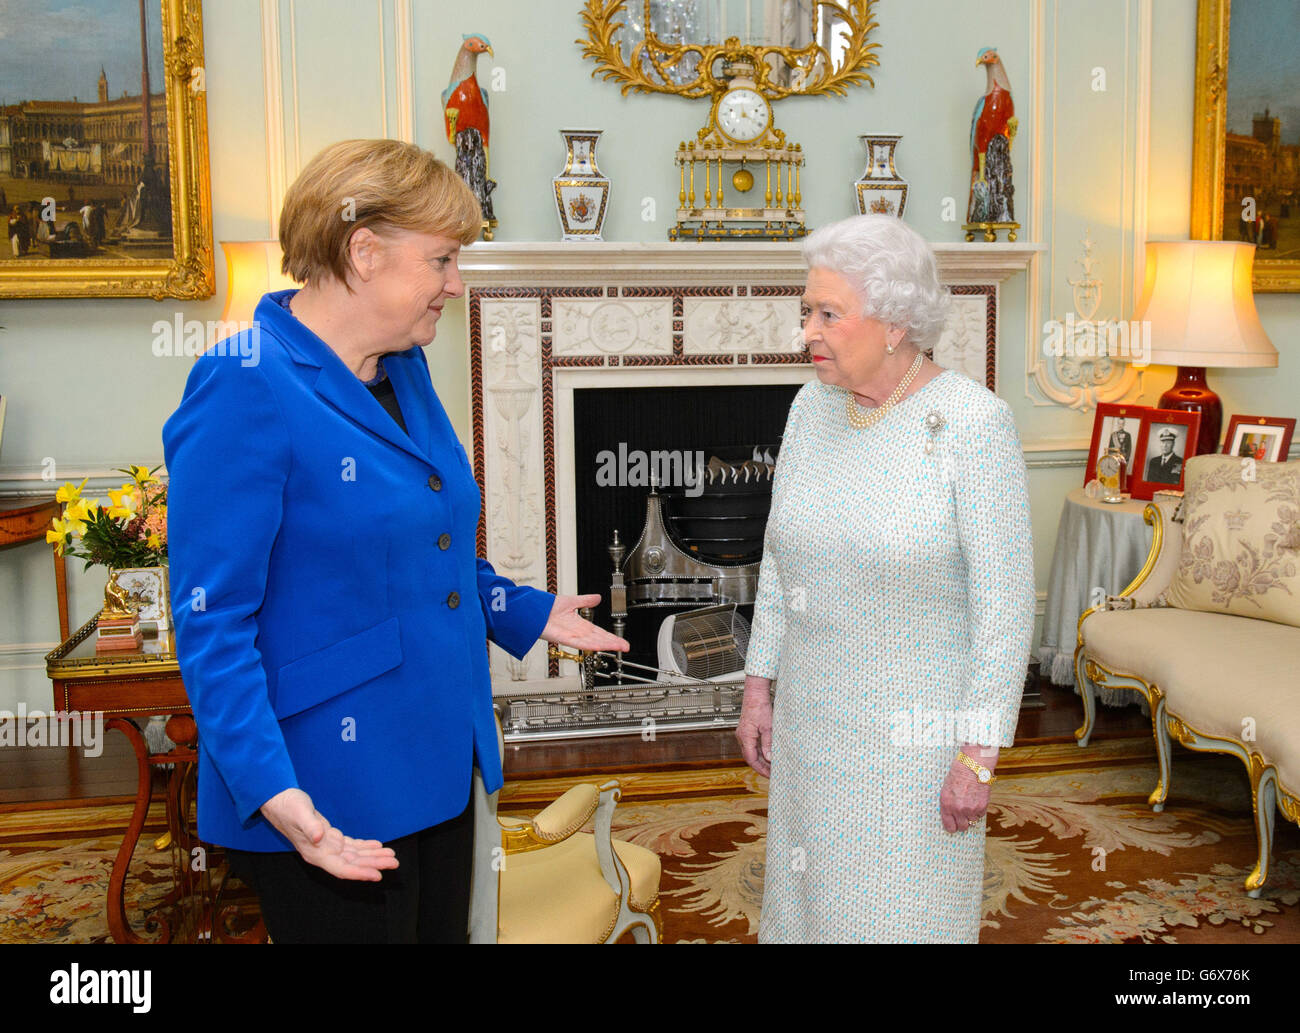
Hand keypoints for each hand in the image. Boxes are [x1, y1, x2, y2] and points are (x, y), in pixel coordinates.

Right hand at [260, 787, 398, 880]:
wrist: (278, 799)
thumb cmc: (287, 806)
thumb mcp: (299, 813)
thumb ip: (309, 825)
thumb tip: (319, 837)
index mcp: (315, 853)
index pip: (341, 868)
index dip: (360, 872)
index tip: (378, 875)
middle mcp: (322, 854)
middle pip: (352, 864)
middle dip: (373, 864)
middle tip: (394, 862)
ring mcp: (326, 847)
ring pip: (354, 856)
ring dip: (373, 856)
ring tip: (391, 855)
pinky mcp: (330, 837)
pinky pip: (351, 846)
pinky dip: (364, 847)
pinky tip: (377, 846)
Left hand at [540, 593, 628, 651]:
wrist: (532, 609)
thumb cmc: (546, 607)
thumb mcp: (571, 601)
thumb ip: (585, 601)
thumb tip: (598, 597)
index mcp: (579, 625)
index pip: (599, 632)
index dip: (611, 637)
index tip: (622, 641)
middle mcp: (576, 631)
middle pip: (598, 639)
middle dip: (612, 643)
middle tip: (625, 647)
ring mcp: (569, 635)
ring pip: (591, 642)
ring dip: (605, 645)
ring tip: (618, 647)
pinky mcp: (561, 637)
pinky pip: (577, 642)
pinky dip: (588, 645)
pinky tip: (599, 646)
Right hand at [736, 675, 772, 777]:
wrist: (755, 695)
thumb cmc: (760, 707)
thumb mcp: (768, 727)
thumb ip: (768, 744)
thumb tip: (770, 759)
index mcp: (746, 737)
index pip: (751, 759)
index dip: (760, 769)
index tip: (769, 775)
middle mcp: (742, 737)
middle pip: (750, 757)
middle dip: (761, 767)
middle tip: (772, 773)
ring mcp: (743, 734)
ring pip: (751, 752)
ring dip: (760, 760)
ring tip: (771, 766)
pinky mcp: (746, 731)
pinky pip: (751, 746)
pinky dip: (759, 752)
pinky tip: (767, 754)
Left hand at [939, 745, 997, 832]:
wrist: (972, 766)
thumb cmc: (957, 774)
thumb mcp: (946, 789)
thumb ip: (949, 804)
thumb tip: (951, 815)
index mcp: (946, 804)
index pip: (949, 826)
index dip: (952, 827)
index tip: (953, 826)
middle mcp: (958, 809)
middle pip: (962, 827)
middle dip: (962, 823)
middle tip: (963, 817)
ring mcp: (971, 809)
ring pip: (972, 822)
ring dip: (971, 816)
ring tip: (970, 804)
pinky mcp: (982, 806)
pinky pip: (980, 815)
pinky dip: (979, 810)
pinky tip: (976, 800)